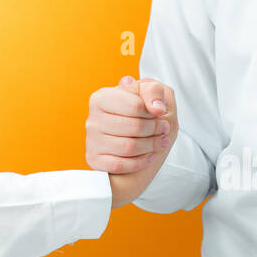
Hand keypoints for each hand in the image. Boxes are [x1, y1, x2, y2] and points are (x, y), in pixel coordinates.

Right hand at [85, 75, 177, 208]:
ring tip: (161, 142)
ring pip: (128, 147)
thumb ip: (153, 91)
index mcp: (101, 98)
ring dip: (151, 146)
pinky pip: (119, 165)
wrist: (129, 134)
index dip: (153, 112)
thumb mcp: (146, 94)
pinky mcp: (94, 159)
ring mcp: (92, 141)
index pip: (134, 105)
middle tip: (164, 129)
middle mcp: (93, 119)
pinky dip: (139, 162)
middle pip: (133, 127)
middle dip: (155, 130)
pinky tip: (149, 156)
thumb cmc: (137, 112)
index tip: (161, 114)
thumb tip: (157, 108)